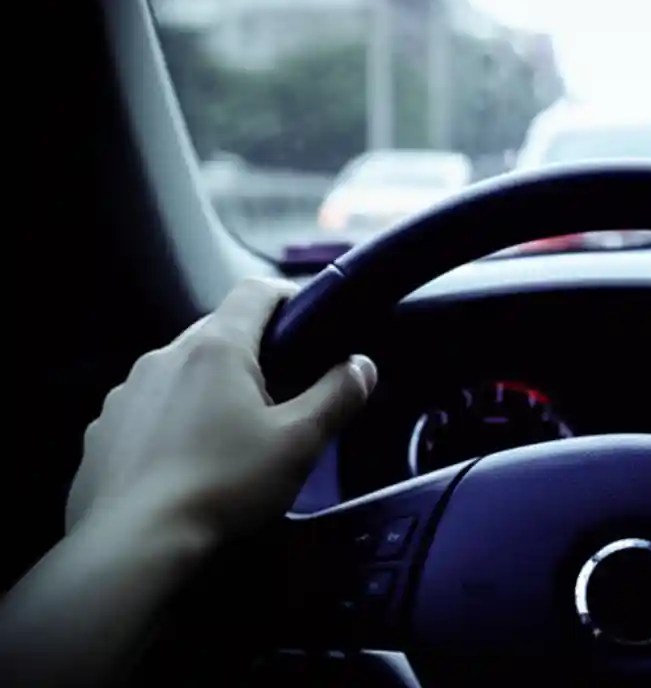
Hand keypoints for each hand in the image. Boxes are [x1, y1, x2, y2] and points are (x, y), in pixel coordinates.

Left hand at [66, 278, 376, 544]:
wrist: (136, 546)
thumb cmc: (226, 485)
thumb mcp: (299, 443)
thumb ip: (337, 396)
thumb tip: (362, 365)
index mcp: (215, 348)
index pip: (255, 292)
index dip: (289, 298)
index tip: (312, 323)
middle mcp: (163, 357)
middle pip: (217, 332)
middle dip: (252, 352)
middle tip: (283, 393)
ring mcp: (125, 394)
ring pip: (179, 372)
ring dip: (207, 388)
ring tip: (231, 434)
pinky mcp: (102, 433)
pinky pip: (147, 410)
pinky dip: (171, 422)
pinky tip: (185, 463)